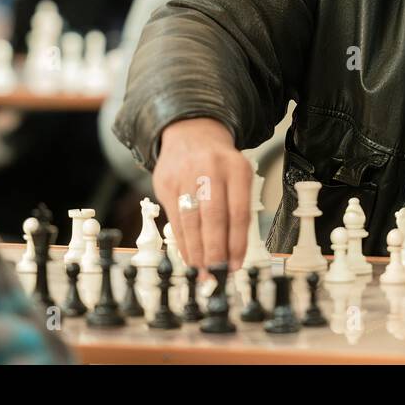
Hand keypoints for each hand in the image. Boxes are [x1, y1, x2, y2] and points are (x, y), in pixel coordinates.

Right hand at [152, 118, 250, 271]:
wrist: (191, 131)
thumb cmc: (219, 164)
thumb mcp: (237, 176)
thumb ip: (237, 209)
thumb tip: (233, 253)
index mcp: (236, 168)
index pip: (238, 212)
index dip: (236, 243)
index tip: (235, 265)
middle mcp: (211, 169)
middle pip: (213, 217)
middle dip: (215, 251)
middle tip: (216, 274)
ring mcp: (185, 174)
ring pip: (191, 220)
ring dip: (197, 251)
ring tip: (202, 270)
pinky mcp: (165, 182)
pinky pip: (174, 219)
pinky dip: (182, 242)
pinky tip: (189, 256)